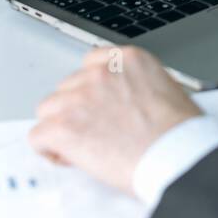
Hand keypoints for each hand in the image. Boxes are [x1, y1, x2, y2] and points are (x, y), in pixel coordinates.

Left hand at [29, 46, 200, 195]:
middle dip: (77, 110)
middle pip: (68, 87)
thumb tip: (121, 102)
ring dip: (62, 127)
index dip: (93, 89)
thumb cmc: (180, 132)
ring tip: (85, 147)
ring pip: (49, 110)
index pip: (91, 64)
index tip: (99, 106)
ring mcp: (79, 97)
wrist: (177, 154)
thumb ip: (136, 86)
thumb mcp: (165, 89)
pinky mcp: (64, 126)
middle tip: (97, 132)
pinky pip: (38, 136)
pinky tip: (71, 158)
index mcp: (128, 59)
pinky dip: (50, 150)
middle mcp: (100, 72)